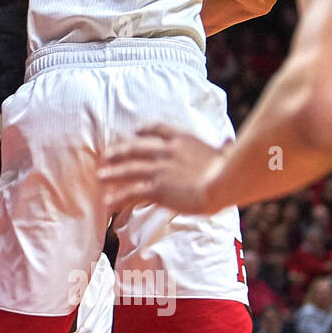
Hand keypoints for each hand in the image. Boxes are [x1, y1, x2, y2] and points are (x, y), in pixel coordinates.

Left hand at [98, 124, 229, 215]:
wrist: (223, 183)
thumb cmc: (231, 171)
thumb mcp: (226, 153)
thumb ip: (224, 147)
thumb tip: (230, 141)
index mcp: (183, 139)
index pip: (158, 129)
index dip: (144, 130)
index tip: (135, 132)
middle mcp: (167, 151)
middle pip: (136, 148)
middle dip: (120, 152)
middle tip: (106, 155)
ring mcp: (159, 169)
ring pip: (128, 169)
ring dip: (112, 173)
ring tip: (100, 176)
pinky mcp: (156, 188)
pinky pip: (132, 192)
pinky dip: (118, 197)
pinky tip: (108, 203)